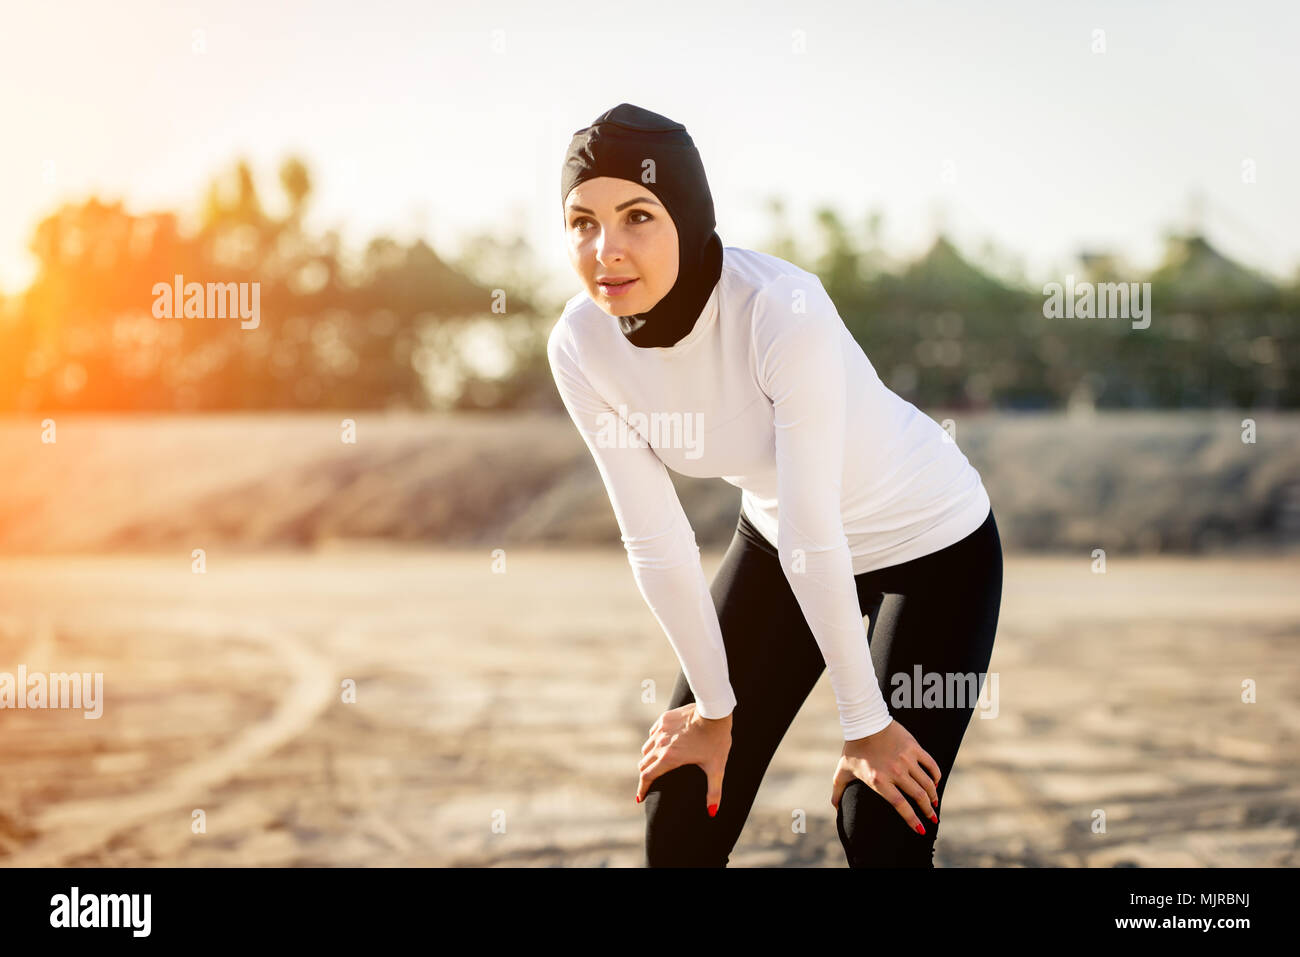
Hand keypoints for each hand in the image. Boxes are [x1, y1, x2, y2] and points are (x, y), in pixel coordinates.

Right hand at [635, 703, 731, 815]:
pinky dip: (654, 742)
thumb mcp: (716, 767)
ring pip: (646, 748)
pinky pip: (652, 733)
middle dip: (645, 775)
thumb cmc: (716, 740)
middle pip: (644, 763)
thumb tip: (712, 812)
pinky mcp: (664, 719)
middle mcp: (660, 745)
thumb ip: (714, 791)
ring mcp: (660, 730)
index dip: (642, 789)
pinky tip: (661, 744)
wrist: (713, 710)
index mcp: (669, 758)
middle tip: (649, 783)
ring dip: (648, 758)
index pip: (647, 777)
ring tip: (655, 764)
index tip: (640, 798)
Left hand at [830, 718, 940, 833]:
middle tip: (933, 819)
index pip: (900, 806)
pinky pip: (930, 764)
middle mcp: (894, 771)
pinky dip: (936, 775)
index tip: (920, 830)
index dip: (912, 820)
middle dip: (928, 811)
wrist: (864, 721)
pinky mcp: (913, 747)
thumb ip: (838, 790)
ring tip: (935, 804)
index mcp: (878, 780)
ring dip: (933, 796)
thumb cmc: (853, 748)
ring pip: (926, 783)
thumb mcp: (842, 770)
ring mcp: (905, 759)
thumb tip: (835, 808)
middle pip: (918, 796)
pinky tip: (935, 782)